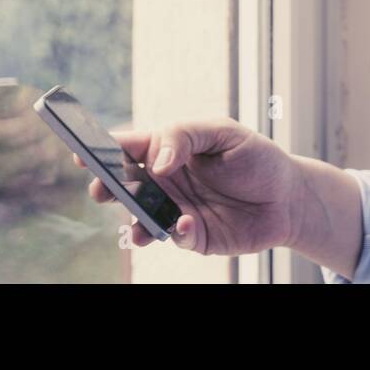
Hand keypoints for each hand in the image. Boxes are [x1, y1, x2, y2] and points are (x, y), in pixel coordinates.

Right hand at [74, 118, 304, 254]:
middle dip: (107, 187)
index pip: (128, 146)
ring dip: (134, 219)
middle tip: (102, 190)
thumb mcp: (224, 132)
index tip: (81, 153)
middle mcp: (166, 181)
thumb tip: (157, 163)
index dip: (102, 149)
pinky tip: (187, 224)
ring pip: (141, 216)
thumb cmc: (255, 157)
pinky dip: (175, 233)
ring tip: (137, 223)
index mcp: (168, 149)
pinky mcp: (193, 236)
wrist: (288, 197)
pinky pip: (173, 237)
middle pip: (125, 183)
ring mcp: (176, 209)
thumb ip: (185, 138)